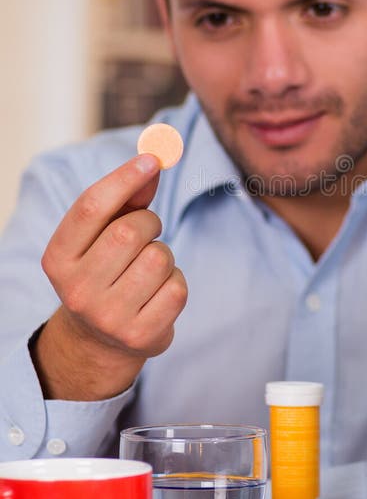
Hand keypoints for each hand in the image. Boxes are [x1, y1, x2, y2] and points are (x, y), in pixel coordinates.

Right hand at [32, 154, 187, 399]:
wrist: (100, 339)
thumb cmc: (105, 270)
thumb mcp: (102, 236)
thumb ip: (126, 198)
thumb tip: (153, 164)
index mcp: (58, 259)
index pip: (91, 206)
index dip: (124, 178)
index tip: (151, 159)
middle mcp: (77, 290)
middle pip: (130, 231)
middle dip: (150, 222)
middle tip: (147, 232)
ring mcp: (108, 317)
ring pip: (159, 258)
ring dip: (164, 254)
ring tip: (148, 268)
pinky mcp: (140, 336)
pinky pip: (177, 288)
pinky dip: (175, 282)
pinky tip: (157, 292)